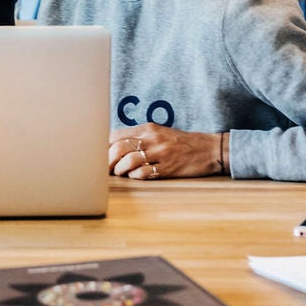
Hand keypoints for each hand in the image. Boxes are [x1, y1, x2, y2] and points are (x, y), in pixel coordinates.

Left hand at [108, 124, 226, 179]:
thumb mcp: (159, 133)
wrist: (208, 149)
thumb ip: (138, 137)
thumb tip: (112, 147)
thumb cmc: (180, 143)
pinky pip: (143, 173)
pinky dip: (135, 176)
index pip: (115, 135)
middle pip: (118, 149)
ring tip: (120, 173)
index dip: (102, 147)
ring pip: (128, 161)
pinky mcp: (167, 167)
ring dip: (119, 170)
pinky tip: (135, 177)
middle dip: (106, 162)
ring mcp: (160, 153)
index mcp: (147, 128)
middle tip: (103, 171)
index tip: (97, 156)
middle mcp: (152, 138)